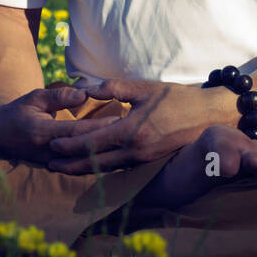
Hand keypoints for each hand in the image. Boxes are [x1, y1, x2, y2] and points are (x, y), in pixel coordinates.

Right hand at [0, 85, 121, 165]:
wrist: (1, 135)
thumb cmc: (21, 110)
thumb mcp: (35, 97)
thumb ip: (59, 96)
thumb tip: (83, 95)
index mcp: (41, 131)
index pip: (75, 131)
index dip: (97, 127)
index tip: (118, 120)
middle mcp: (47, 151)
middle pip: (83, 150)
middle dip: (107, 143)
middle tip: (131, 135)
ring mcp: (50, 163)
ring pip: (83, 164)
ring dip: (105, 158)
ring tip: (129, 149)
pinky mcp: (54, 168)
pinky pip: (79, 169)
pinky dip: (97, 165)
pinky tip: (116, 161)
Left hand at [45, 77, 217, 173]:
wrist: (208, 117)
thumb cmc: (176, 98)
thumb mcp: (143, 88)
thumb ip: (112, 88)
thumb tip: (85, 89)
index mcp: (132, 131)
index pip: (93, 142)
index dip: (70, 145)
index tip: (51, 145)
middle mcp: (136, 151)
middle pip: (95, 163)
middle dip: (71, 165)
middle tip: (48, 165)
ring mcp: (143, 159)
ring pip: (107, 168)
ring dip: (84, 169)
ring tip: (64, 168)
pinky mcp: (149, 161)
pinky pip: (119, 167)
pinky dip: (101, 167)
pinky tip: (91, 165)